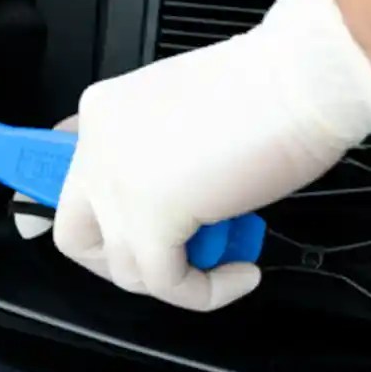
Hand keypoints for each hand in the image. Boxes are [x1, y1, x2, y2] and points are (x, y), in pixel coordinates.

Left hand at [53, 0, 370, 310]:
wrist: (302, 79)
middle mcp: (98, 145)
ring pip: (125, 268)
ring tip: (225, 257)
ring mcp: (117, 183)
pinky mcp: (151, 218)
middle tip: (169, 260)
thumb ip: (160, 153)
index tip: (127, 237)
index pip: (69, 180)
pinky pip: (167, 284)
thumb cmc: (270, 87)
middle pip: (74, 234)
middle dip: (120, 261)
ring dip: (177, 276)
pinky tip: (240, 274)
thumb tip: (168, 197)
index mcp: (103, 112)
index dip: (103, 218)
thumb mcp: (191, 112)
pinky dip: (206, 292)